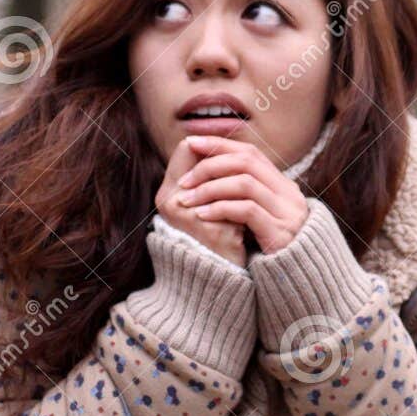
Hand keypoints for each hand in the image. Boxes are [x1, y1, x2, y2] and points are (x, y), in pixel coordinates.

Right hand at [154, 135, 247, 266]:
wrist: (219, 275)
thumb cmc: (215, 235)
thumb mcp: (208, 201)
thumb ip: (209, 175)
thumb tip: (223, 140)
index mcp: (167, 192)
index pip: (186, 148)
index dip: (211, 146)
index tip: (231, 156)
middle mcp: (170, 203)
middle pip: (205, 162)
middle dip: (229, 168)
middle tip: (247, 179)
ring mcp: (188, 219)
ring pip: (223, 183)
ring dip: (239, 192)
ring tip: (248, 204)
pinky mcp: (210, 234)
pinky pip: (235, 208)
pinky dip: (246, 213)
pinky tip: (249, 225)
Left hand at [172, 135, 311, 255]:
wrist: (300, 283)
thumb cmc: (271, 252)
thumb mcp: (261, 219)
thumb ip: (244, 198)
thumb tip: (209, 175)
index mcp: (283, 186)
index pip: (250, 152)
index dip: (219, 144)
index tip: (190, 143)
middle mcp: (289, 194)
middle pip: (246, 161)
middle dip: (210, 165)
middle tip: (184, 181)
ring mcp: (287, 213)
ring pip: (245, 183)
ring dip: (210, 188)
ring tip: (187, 200)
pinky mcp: (281, 233)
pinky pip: (247, 210)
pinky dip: (220, 209)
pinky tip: (202, 215)